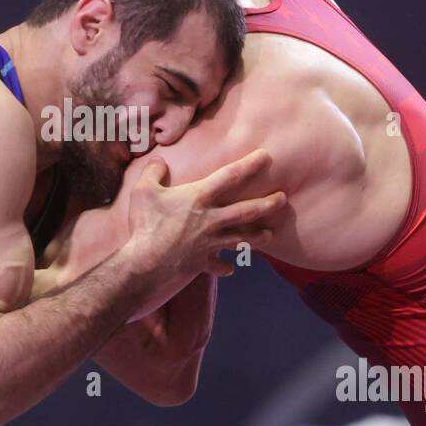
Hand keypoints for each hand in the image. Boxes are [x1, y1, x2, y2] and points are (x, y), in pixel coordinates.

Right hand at [124, 148, 284, 285]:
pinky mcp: (202, 262)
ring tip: (270, 235)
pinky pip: (217, 266)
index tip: (266, 156)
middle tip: (283, 199)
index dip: (250, 165)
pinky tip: (231, 268)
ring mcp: (209, 243)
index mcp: (199, 198)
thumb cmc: (145, 225)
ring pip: (240, 239)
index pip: (230, 177)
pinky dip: (225, 267)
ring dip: (257, 238)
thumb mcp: (142, 191)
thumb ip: (153, 171)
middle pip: (246, 211)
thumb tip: (159, 160)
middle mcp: (211, 220)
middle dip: (268, 204)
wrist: (146, 264)